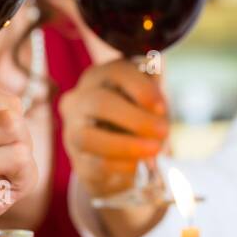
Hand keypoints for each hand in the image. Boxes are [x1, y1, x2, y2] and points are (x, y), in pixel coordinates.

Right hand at [58, 57, 168, 199]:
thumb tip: (159, 74)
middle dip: (136, 119)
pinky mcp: (78, 162)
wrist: (118, 159)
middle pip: (100, 103)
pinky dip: (122, 165)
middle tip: (164, 132)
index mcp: (98, 78)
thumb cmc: (134, 120)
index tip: (162, 107)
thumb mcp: (146, 100)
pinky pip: (96, 164)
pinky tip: (140, 165)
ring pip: (88, 137)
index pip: (116, 72)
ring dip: (126, 145)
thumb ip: (152, 89)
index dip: (141, 88)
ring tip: (154, 150)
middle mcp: (78, 101)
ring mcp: (72, 132)